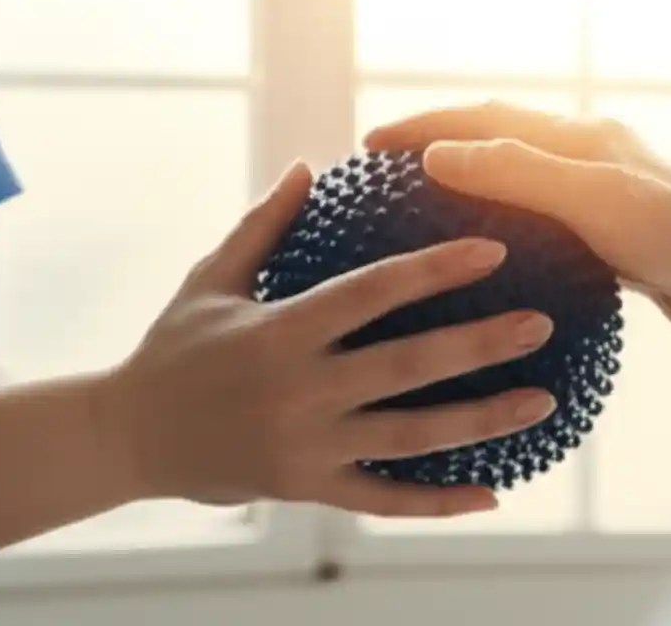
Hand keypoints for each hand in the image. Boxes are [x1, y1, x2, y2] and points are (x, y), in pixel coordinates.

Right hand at [99, 162, 558, 517]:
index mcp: (279, 331)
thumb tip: (305, 166)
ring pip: (410, 437)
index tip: (492, 250)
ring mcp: (306, 446)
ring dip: (482, 421)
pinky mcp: (307, 489)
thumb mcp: (209, 279)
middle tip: (540, 323)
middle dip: (480, 344)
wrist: (127, 438)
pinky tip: (492, 495)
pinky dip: (438, 503)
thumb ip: (262, 226)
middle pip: (407, 366)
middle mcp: (298, 390)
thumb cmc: (171, 347)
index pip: (371, 293)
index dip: (434, 269)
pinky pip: (383, 501)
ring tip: (543, 400)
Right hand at [365, 102, 670, 350]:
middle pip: (494, 144)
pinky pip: (538, 229)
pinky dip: (499, 235)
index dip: (424, 127)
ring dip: (465, 192)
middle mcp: (588, 161)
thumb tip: (440, 155)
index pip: (484, 119)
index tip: (369, 146)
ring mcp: (598, 202)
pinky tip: (480, 268)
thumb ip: (519, 174)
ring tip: (416, 217)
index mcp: (582, 138)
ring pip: (514, 188)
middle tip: (381, 176)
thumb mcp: (596, 201)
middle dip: (437, 151)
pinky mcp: (609, 244)